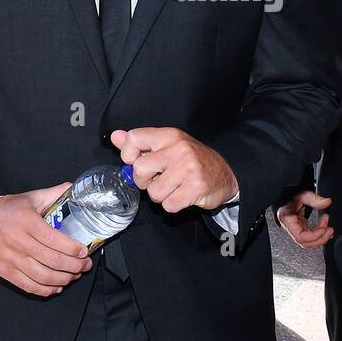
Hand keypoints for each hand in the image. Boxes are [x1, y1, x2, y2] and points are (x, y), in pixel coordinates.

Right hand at [0, 184, 92, 296]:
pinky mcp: (4, 271)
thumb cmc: (7, 209)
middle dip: (74, 266)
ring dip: (63, 279)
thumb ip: (54, 193)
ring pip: (43, 276)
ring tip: (74, 276)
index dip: (73, 249)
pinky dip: (45, 290)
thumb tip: (75, 188)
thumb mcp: (31, 197)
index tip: (84, 251)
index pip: (55, 239)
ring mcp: (10, 259)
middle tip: (84, 265)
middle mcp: (18, 241)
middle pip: (52, 260)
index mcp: (27, 222)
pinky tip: (56, 286)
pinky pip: (28, 286)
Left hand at [110, 127, 238, 212]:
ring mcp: (188, 169)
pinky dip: (173, 204)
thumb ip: (140, 143)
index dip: (128, 155)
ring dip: (160, 195)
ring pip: (153, 193)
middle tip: (156, 179)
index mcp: (169, 135)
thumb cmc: (191, 159)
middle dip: (144, 181)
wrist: (225, 172)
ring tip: (173, 187)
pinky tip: (182, 195)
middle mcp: (178, 149)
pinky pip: (169, 205)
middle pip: (139, 169)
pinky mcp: (196, 188)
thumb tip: (115, 136)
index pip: (133, 138)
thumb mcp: (167, 145)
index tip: (136, 161)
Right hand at [277, 190, 333, 248]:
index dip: (314, 235)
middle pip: (305, 243)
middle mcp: (290, 228)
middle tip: (330, 229)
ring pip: (308, 243)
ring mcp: (295, 230)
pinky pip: (310, 237)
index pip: (300, 237)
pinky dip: (319, 236)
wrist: (287, 196)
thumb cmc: (291, 196)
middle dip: (320, 238)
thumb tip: (327, 202)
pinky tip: (326, 232)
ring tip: (329, 230)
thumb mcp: (303, 195)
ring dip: (321, 239)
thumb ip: (314, 199)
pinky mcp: (301, 229)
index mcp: (287, 220)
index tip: (324, 228)